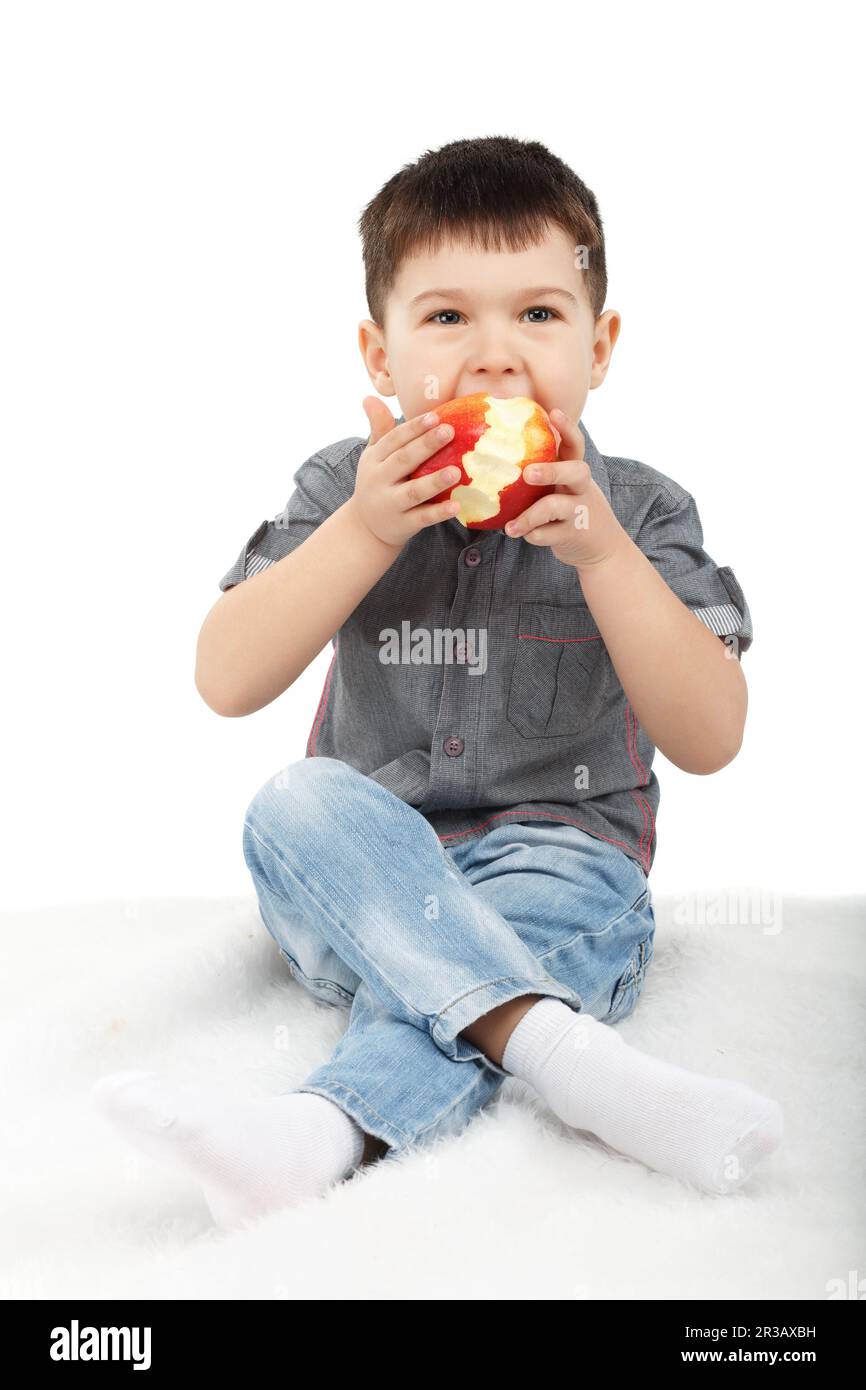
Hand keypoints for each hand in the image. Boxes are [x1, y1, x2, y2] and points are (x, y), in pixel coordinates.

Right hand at [348, 397, 463, 548]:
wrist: (364, 528)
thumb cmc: (378, 483)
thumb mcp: (373, 457)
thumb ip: (378, 429)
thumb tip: (370, 397)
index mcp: (374, 460)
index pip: (394, 440)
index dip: (414, 428)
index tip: (435, 416)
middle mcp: (379, 480)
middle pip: (403, 460)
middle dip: (425, 445)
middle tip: (449, 431)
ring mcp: (390, 504)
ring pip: (413, 492)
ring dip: (434, 481)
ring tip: (457, 471)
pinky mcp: (403, 524)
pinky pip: (422, 518)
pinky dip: (439, 513)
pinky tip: (456, 506)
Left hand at [503, 408, 625, 568]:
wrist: (603, 550)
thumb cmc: (571, 513)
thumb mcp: (566, 491)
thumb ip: (545, 477)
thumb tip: (498, 459)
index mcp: (576, 475)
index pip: (576, 446)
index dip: (568, 428)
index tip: (554, 412)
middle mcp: (581, 490)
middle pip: (576, 471)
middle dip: (552, 470)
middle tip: (528, 473)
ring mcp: (580, 513)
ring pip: (557, 507)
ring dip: (530, 515)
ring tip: (510, 528)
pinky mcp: (574, 535)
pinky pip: (550, 534)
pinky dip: (534, 535)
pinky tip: (522, 535)